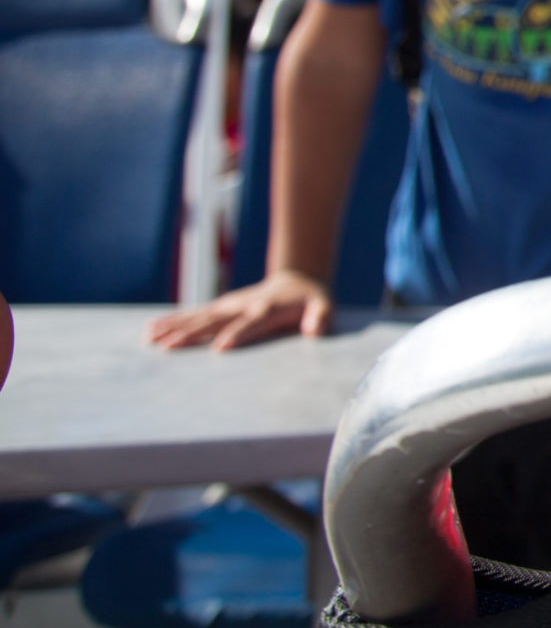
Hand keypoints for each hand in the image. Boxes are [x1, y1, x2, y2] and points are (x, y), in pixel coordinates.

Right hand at [146, 269, 333, 350]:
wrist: (296, 279)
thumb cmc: (311, 299)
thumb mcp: (324, 306)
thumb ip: (320, 317)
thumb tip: (314, 330)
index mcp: (267, 310)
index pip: (250, 324)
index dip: (236, 334)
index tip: (219, 348)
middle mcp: (242, 306)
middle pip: (214, 322)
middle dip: (191, 334)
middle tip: (166, 347)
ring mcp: (229, 305)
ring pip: (197, 317)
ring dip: (173, 327)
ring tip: (149, 338)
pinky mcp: (221, 307)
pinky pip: (194, 315)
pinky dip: (172, 321)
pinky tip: (151, 329)